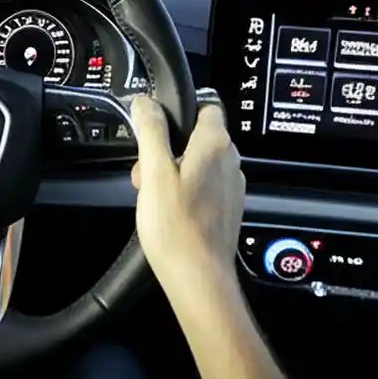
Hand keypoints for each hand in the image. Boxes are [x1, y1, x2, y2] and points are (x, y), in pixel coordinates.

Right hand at [130, 93, 244, 282]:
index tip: (154, 132)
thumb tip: (145, 101)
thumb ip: (151, 131)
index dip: (178, 114)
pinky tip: (169, 213)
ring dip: (174, 172)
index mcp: (216, 144)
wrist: (198, 277)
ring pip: (198, 164)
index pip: (205, 106)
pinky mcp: (228, 209)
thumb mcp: (154, 172)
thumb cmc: (176, 225)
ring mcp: (232, 187)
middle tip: (146, 174)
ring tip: (154, 197)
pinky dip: (186, 192)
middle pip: (196, 138)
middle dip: (168, 149)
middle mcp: (231, 161)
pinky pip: (204, 187)